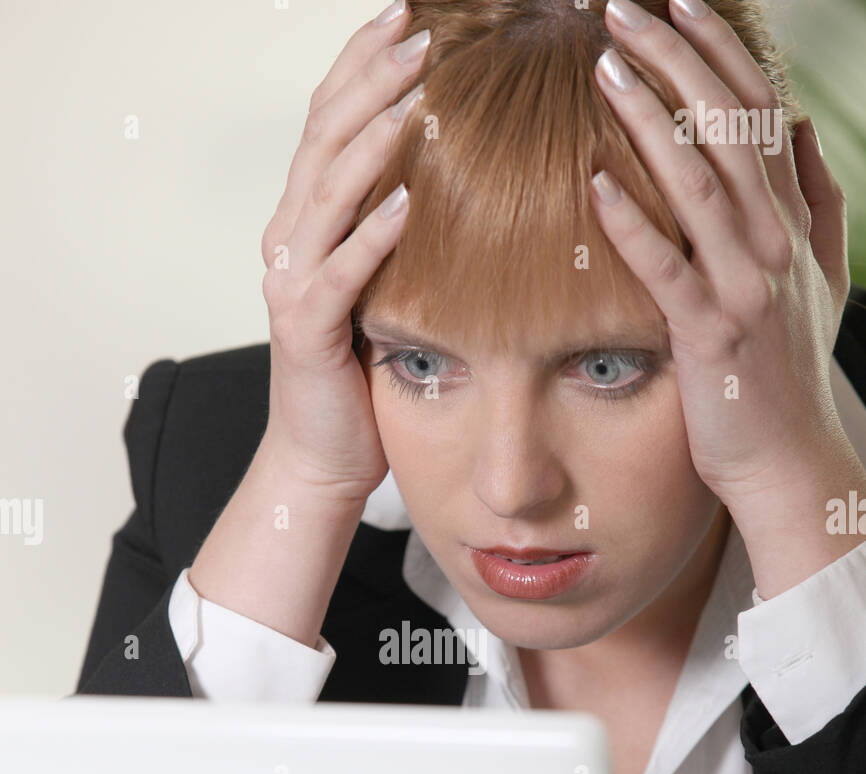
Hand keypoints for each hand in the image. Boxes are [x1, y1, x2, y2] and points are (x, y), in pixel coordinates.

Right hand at [260, 3, 428, 503]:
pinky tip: (408, 199)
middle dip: (371, 78)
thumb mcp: (382, 287)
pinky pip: (340, 272)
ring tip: (417, 93)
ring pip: (326, 191)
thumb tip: (459, 176)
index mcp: (305, 222)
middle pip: (323, 137)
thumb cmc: (359, 377)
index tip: (409, 17)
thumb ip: (396, 232)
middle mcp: (289, 241)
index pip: (329, 123)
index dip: (363, 64)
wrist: (320, 457)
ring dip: (372, 137)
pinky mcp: (307, 330)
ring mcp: (291, 283)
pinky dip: (372, 233)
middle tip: (420, 32)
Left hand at [590, 0, 852, 511]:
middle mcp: (775, 243)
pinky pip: (667, 270)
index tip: (678, 2)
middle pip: (727, 129)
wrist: (792, 461)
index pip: (758, 112)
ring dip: (650, 120)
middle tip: (621, 9)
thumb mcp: (818, 279)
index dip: (719, 51)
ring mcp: (746, 287)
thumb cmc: (788, 373)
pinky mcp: (710, 336)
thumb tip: (800, 131)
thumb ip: (813, 201)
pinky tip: (594, 182)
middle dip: (676, 60)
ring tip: (605, 68)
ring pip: (699, 184)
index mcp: (792, 221)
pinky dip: (633, 224)